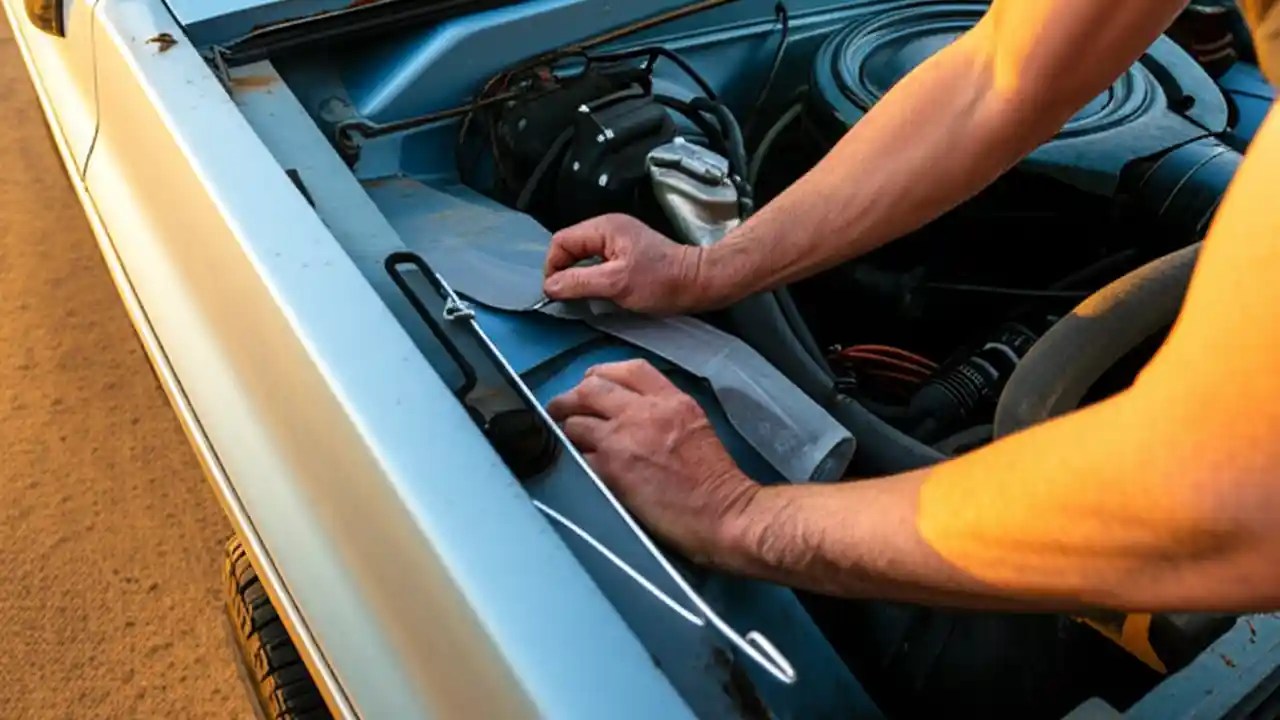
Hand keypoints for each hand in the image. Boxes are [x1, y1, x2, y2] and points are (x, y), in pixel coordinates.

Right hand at [543, 214, 707, 314]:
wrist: (698, 283)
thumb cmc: (661, 282)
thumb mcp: (616, 284)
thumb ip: (579, 282)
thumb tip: (550, 286)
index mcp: (604, 227)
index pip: (561, 241)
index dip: (553, 267)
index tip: (557, 293)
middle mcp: (608, 227)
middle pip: (570, 247)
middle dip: (565, 272)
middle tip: (569, 297)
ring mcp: (618, 239)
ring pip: (582, 256)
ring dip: (579, 277)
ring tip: (584, 296)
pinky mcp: (626, 252)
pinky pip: (597, 262)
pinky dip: (592, 277)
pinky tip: (600, 292)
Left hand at [547, 359, 760, 564]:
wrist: (724, 512)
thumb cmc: (716, 480)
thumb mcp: (696, 426)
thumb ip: (664, 413)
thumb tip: (631, 416)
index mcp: (671, 400)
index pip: (628, 369)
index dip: (602, 373)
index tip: (590, 383)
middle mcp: (644, 411)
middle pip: (592, 388)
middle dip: (569, 397)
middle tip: (559, 409)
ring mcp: (624, 438)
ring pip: (576, 420)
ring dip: (566, 429)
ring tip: (563, 438)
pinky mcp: (610, 468)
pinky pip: (578, 455)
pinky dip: (573, 458)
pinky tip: (575, 465)